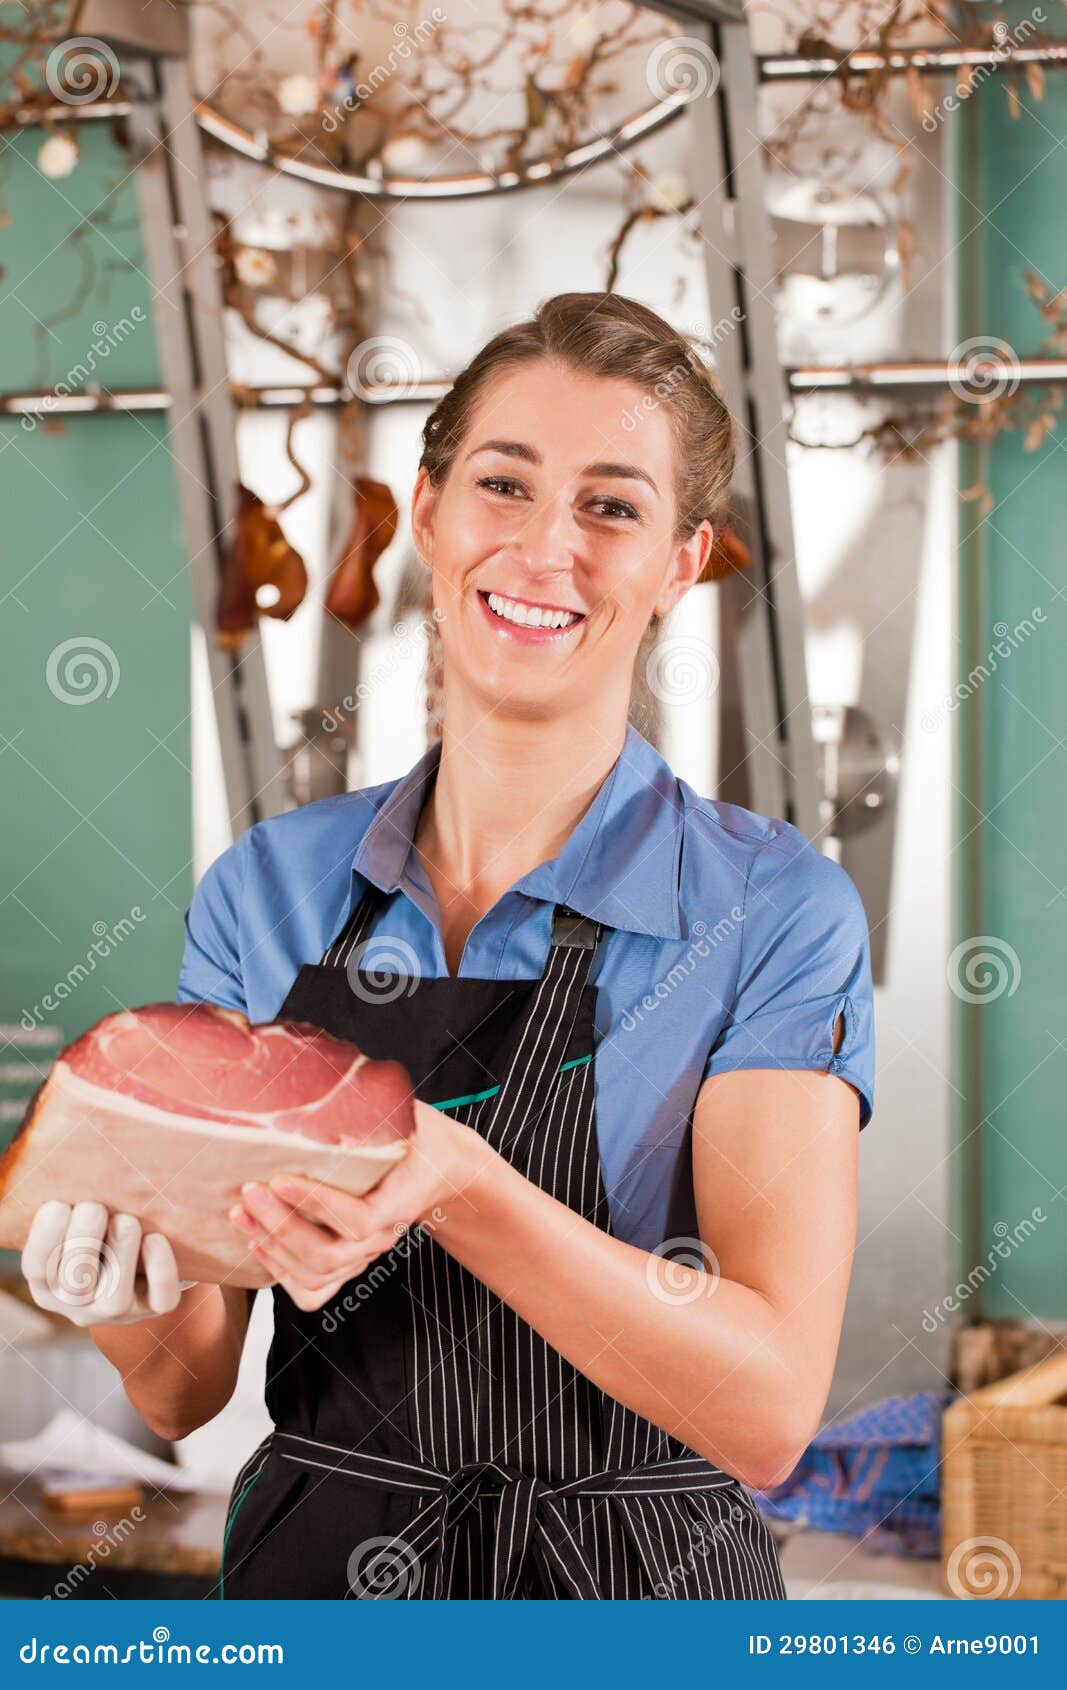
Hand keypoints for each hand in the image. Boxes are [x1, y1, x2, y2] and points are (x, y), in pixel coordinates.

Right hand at [21, 1200, 194, 1327]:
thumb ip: (72, 1202)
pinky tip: (156, 1239)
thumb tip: (79, 1154)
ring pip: (114, 1299)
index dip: (44, 1238)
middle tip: (93, 1207)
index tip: (57, 1203)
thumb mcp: (77, 1217)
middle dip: (83, 1242)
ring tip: (127, 1219)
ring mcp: (116, 1311)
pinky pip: (160, 1301)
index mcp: (49, 1280)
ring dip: (120, 1255)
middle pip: (73, 1284)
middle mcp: (78, 1303)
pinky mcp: (154, 1308)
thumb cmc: (100, 1223)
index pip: (37, 1267)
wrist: (145, 1252)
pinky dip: (160, 1270)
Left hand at [228, 1098, 494, 1311]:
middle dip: (282, 1226)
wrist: (439, 1166)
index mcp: (401, 1199)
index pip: (359, 1220)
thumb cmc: (415, 1133)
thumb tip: (318, 1066)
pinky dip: (281, 1274)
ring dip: (273, 1248)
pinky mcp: (349, 1262)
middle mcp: (383, 1236)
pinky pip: (313, 1290)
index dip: (317, 1204)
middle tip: (249, 1193)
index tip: (280, 1178)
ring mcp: (365, 1254)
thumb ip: (370, 1102)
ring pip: (317, 1275)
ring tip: (242, 1215)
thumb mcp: (402, 1112)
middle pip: (329, 1256)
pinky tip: (257, 1245)